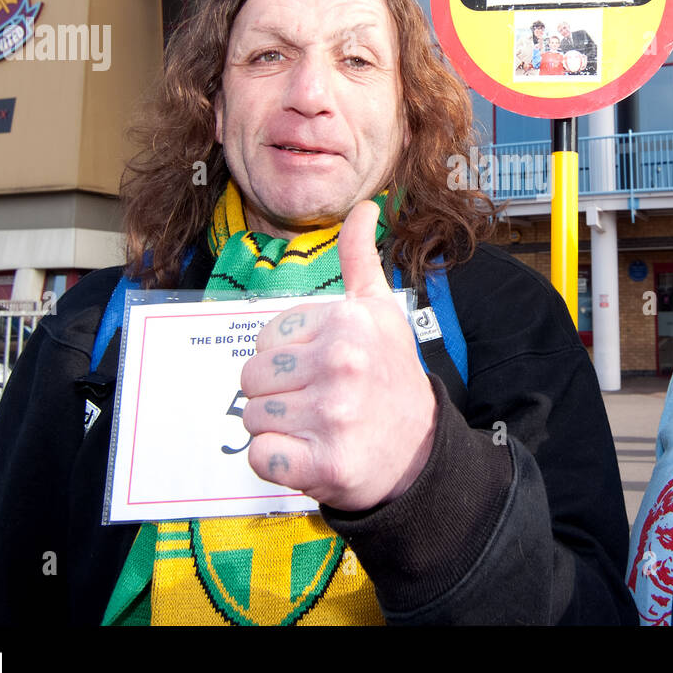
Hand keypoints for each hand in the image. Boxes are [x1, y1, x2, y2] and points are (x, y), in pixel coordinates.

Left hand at [241, 200, 436, 511]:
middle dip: (275, 394)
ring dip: (277, 427)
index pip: (266, 339)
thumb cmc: (391, 376)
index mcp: (348, 323)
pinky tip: (310, 453)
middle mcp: (342, 364)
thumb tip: (364, 208)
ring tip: (315, 426)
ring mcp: (333, 416)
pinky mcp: (323, 465)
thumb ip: (361, 258)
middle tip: (316, 402)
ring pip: (253, 417)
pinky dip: (278, 461)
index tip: (320, 369)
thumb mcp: (379, 311)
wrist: (420, 452)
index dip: (285, 357)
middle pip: (252, 379)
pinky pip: (261, 456)